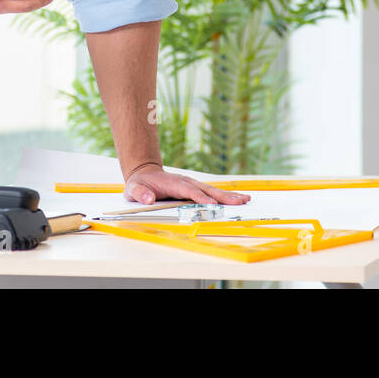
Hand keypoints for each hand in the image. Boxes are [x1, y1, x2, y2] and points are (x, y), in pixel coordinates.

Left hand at [123, 164, 250, 206]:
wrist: (144, 174)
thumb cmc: (140, 184)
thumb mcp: (133, 190)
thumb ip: (140, 194)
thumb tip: (149, 198)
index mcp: (174, 184)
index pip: (190, 191)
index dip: (201, 197)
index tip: (213, 204)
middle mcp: (186, 182)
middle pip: (207, 190)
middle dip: (223, 196)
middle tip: (240, 201)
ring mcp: (192, 185)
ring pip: (212, 191)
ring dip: (228, 196)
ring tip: (245, 200)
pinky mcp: (194, 189)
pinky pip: (211, 193)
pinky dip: (224, 196)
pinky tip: (236, 199)